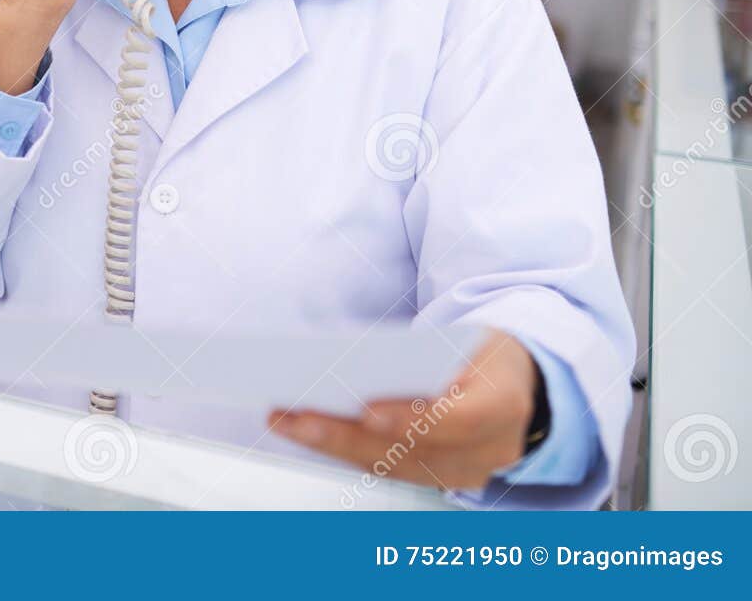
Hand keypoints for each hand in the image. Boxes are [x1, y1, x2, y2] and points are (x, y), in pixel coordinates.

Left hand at [266, 329, 540, 491]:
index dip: (410, 419)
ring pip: (391, 465)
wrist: (528, 380)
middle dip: (345, 435)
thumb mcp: (472, 336)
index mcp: (504, 404)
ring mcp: (466, 471)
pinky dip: (344, 450)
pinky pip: (387, 468)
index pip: (457, 420)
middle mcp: (489, 449)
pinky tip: (304, 430)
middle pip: (409, 450)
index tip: (365, 411)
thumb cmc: (488, 350)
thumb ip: (428, 352)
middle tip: (292, 416)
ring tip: (283, 419)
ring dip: (331, 444)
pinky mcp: (441, 476)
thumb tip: (355, 359)